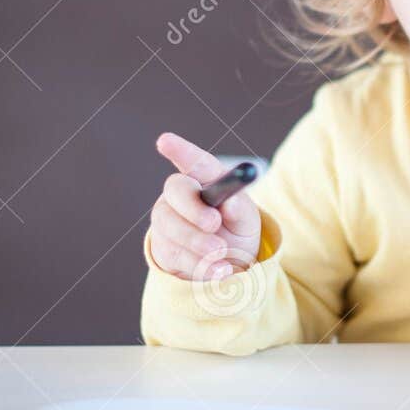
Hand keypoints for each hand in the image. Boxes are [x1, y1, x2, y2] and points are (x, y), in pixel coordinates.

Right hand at [148, 132, 261, 280]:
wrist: (225, 266)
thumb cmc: (236, 233)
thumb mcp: (247, 223)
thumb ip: (241, 211)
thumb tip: (230, 201)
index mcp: (207, 181)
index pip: (195, 163)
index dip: (180, 150)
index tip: (165, 141)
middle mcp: (183, 195)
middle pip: (175, 189)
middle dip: (193, 207)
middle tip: (214, 224)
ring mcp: (168, 219)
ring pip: (171, 224)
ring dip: (199, 242)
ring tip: (222, 254)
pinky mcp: (162, 245)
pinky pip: (175, 252)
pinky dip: (199, 264)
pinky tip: (218, 269)